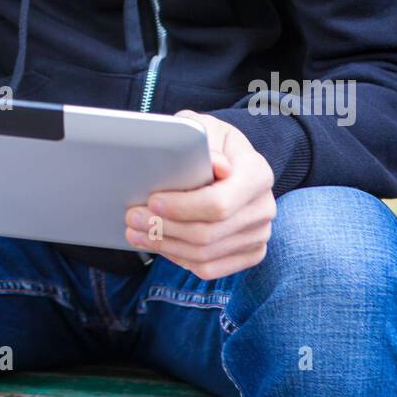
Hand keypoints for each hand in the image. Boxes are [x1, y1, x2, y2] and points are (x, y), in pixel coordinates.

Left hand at [124, 111, 275, 277]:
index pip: (219, 203)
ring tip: (135, 231)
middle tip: (132, 216)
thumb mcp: (207, 129)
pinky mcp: (250, 253)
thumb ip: (206, 141)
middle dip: (164, 227)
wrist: (231, 160)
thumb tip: (216, 165)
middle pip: (208, 233)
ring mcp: (259, 234)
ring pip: (205, 254)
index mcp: (258, 173)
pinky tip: (157, 244)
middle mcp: (264, 207)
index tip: (152, 200)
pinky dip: (178, 259)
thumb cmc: (212, 142)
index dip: (182, 207)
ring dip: (165, 245)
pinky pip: (210, 268)